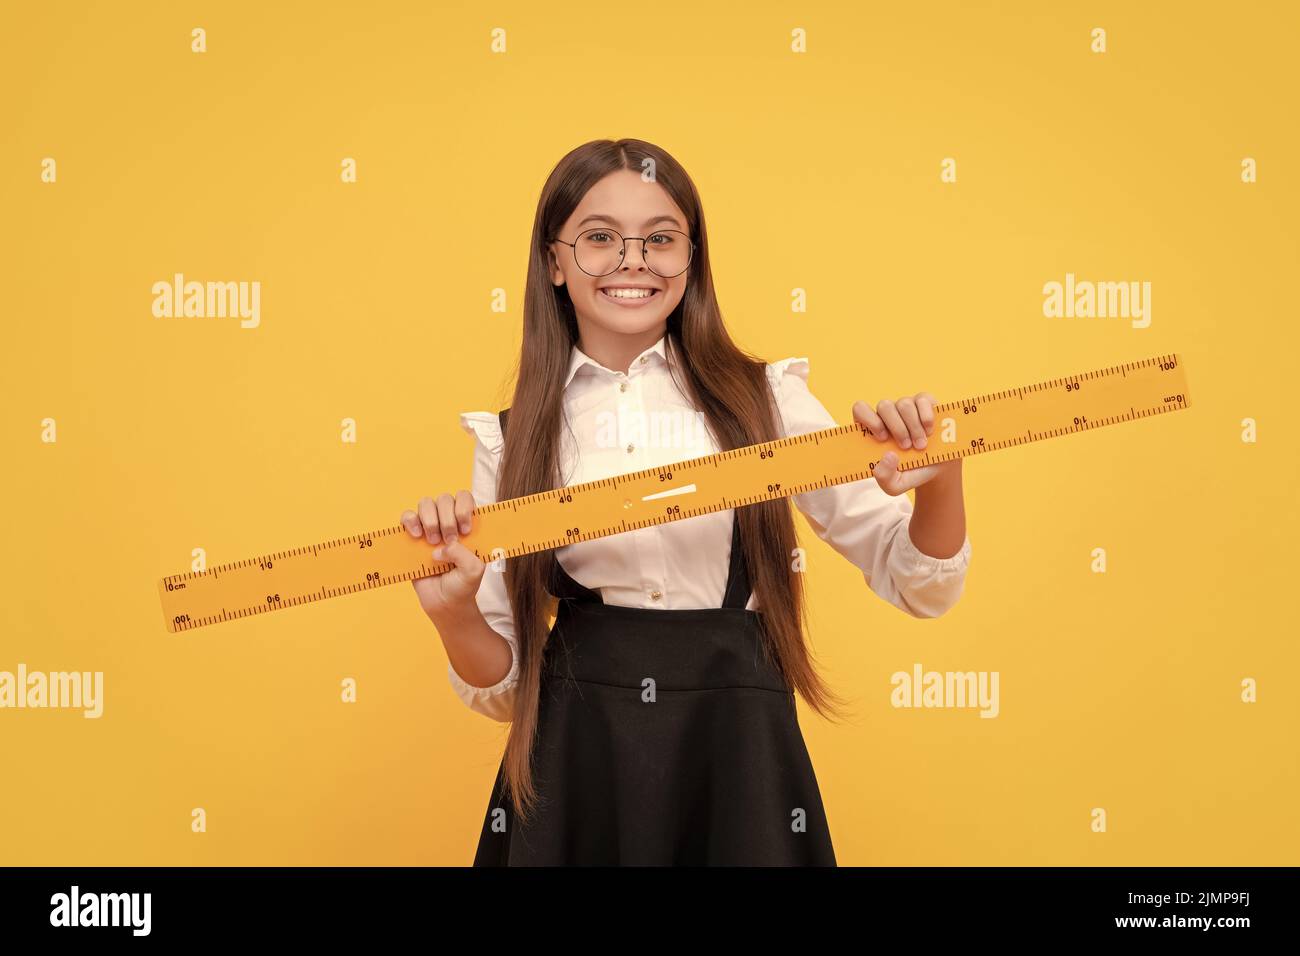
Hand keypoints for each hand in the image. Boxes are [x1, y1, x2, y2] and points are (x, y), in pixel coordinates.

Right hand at [400, 491, 486, 618]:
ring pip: (426, 503)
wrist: (444, 603)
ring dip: (430, 520)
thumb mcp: (473, 571)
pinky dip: (410, 521)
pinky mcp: (411, 536)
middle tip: (449, 540)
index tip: (465, 530)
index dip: (464, 508)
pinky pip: (406, 516)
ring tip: (433, 542)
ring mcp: (429, 527)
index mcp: (467, 524)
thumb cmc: (462, 584)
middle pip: (445, 499)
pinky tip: (416, 536)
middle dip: (447, 519)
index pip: (465, 498)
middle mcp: (448, 521)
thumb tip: (442, 546)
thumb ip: (464, 555)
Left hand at [852, 391, 961, 495]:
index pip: (860, 409)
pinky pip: (922, 400)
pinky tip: (930, 430)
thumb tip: (888, 456)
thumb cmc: (911, 472)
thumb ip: (884, 478)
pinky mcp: (924, 402)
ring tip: (921, 445)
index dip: (868, 419)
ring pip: (904, 404)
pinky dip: (926, 417)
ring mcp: (906, 405)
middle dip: (897, 429)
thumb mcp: (895, 485)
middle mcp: (887, 414)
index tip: (882, 437)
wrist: (938, 468)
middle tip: (907, 447)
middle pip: (884, 406)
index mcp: (873, 428)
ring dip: (914, 427)